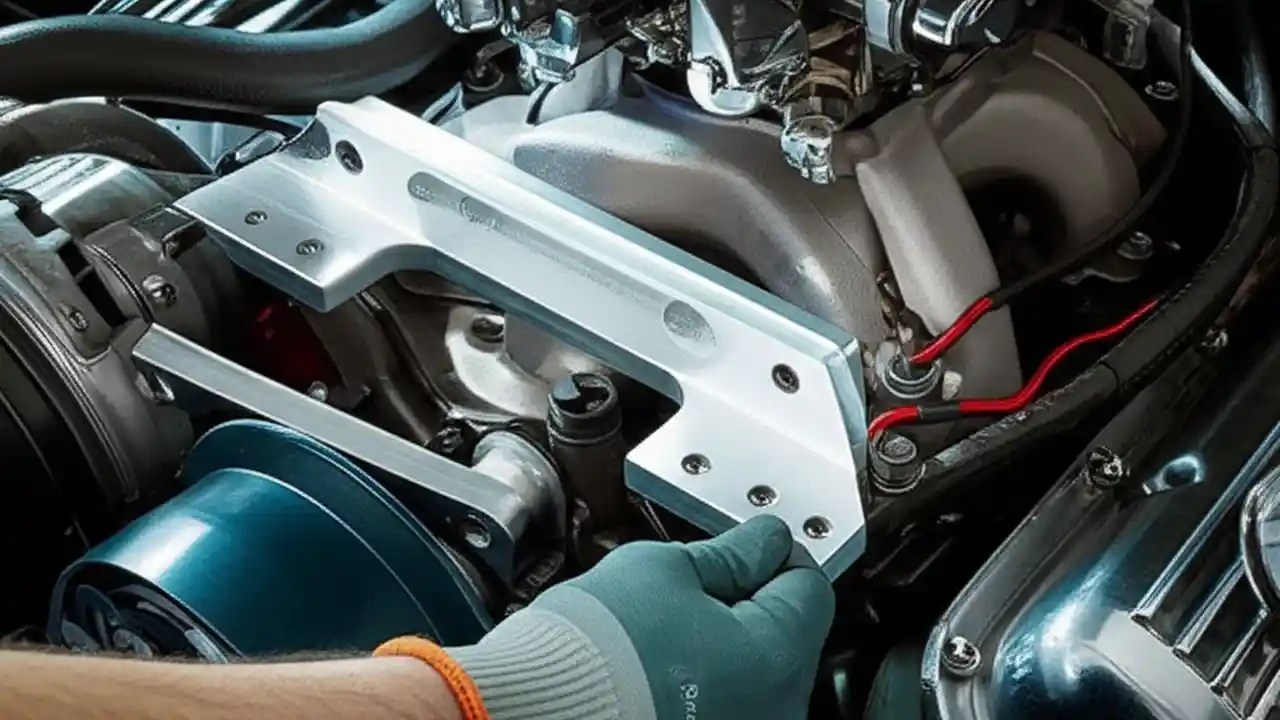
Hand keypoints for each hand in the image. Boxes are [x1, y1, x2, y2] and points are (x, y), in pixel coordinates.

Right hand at [449, 516, 835, 718]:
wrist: (532, 708)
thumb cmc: (594, 647)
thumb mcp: (665, 568)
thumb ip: (731, 553)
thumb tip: (765, 540)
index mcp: (777, 657)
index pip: (809, 587)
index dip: (773, 554)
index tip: (744, 544)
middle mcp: (775, 711)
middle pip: (785, 635)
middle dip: (745, 600)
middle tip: (689, 583)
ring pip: (752, 672)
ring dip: (721, 642)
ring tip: (660, 628)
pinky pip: (724, 701)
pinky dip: (701, 680)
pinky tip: (656, 664)